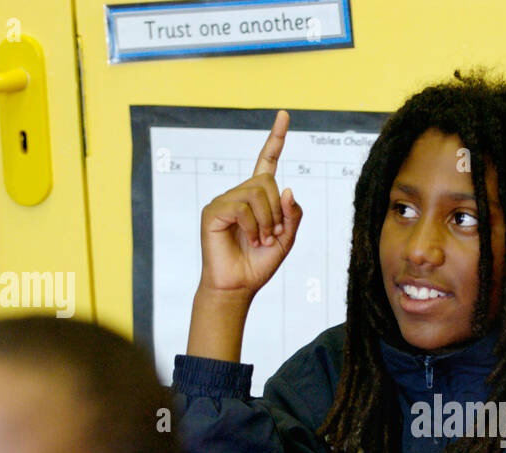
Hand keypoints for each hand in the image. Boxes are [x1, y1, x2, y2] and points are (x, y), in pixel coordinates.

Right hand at [188, 111, 303, 360]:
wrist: (239, 285)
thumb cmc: (260, 263)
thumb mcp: (287, 239)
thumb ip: (293, 215)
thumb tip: (288, 188)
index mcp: (258, 197)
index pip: (267, 161)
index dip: (276, 138)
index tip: (284, 115)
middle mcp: (240, 194)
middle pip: (268, 182)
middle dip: (277, 211)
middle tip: (272, 235)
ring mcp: (224, 200)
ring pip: (257, 194)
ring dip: (267, 221)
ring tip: (260, 240)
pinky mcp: (213, 210)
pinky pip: (241, 207)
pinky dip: (252, 226)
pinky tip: (249, 239)